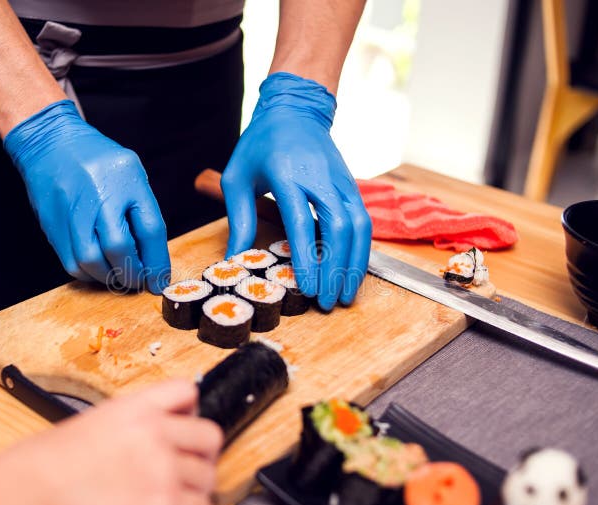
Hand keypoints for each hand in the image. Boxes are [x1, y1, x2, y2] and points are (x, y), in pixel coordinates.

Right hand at [0, 380, 222, 504]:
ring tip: (171, 503)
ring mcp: (164, 466)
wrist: (29, 495)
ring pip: (208, 477)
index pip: (186, 392)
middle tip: (187, 471)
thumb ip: (128, 430)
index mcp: (135, 407)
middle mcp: (156, 431)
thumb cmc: (42, 468)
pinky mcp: (166, 502)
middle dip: (201, 455)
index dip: (190, 413)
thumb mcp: (91, 426)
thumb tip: (147, 446)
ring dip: (193, 491)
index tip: (184, 428)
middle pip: (210, 436)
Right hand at [4, 100, 169, 293]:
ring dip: (109, 278)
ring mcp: (72, 210)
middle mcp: (98, 194)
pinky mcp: (52, 224)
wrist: (51, 143)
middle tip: (138, 280)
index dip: (157, 262)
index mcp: (126, 178)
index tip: (159, 280)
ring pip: (91, 261)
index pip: (150, 229)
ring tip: (118, 275)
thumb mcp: (131, 173)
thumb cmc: (98, 160)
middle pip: (118, 248)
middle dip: (132, 273)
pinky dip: (88, 273)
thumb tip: (152, 258)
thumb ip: (142, 210)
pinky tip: (97, 269)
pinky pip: (71, 262)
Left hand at [221, 73, 370, 309]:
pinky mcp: (352, 185)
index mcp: (287, 174)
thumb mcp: (237, 177)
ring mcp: (341, 181)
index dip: (308, 258)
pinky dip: (361, 250)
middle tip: (326, 302)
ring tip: (343, 295)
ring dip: (354, 264)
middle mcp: (320, 178)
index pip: (302, 221)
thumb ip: (238, 219)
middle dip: (335, 268)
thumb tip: (233, 260)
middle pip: (338, 228)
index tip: (307, 287)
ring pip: (359, 226)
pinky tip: (352, 271)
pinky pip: (363, 221)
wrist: (295, 110)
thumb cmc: (260, 144)